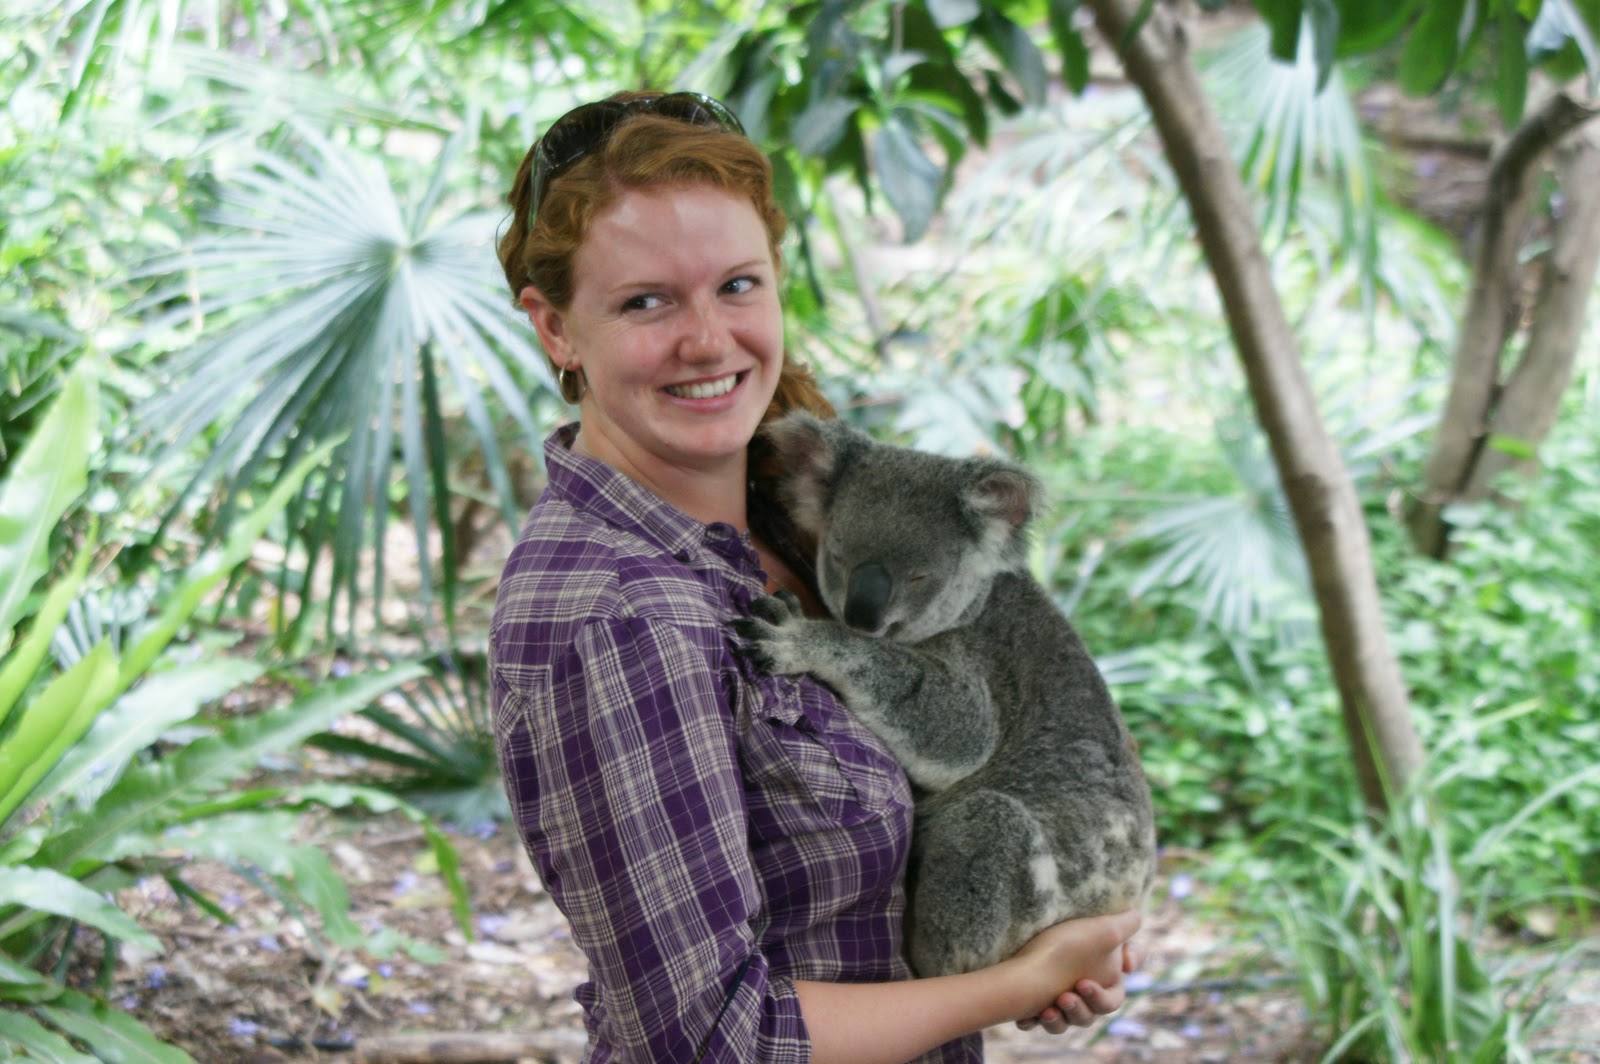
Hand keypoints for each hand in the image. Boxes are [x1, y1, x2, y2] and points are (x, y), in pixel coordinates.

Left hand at [1012, 915, 1142, 1033]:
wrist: (1028, 941)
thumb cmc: (1068, 939)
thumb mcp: (1101, 927)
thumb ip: (1126, 924)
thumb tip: (1137, 915)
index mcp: (1104, 984)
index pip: (1113, 998)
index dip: (1103, 997)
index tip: (1084, 983)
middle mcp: (1083, 997)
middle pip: (1089, 1017)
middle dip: (1079, 1008)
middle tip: (1065, 997)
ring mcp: (1059, 1003)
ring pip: (1065, 1024)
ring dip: (1058, 1021)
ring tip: (1048, 1010)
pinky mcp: (1035, 1007)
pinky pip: (1035, 1023)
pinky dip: (1032, 1022)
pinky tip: (1026, 1018)